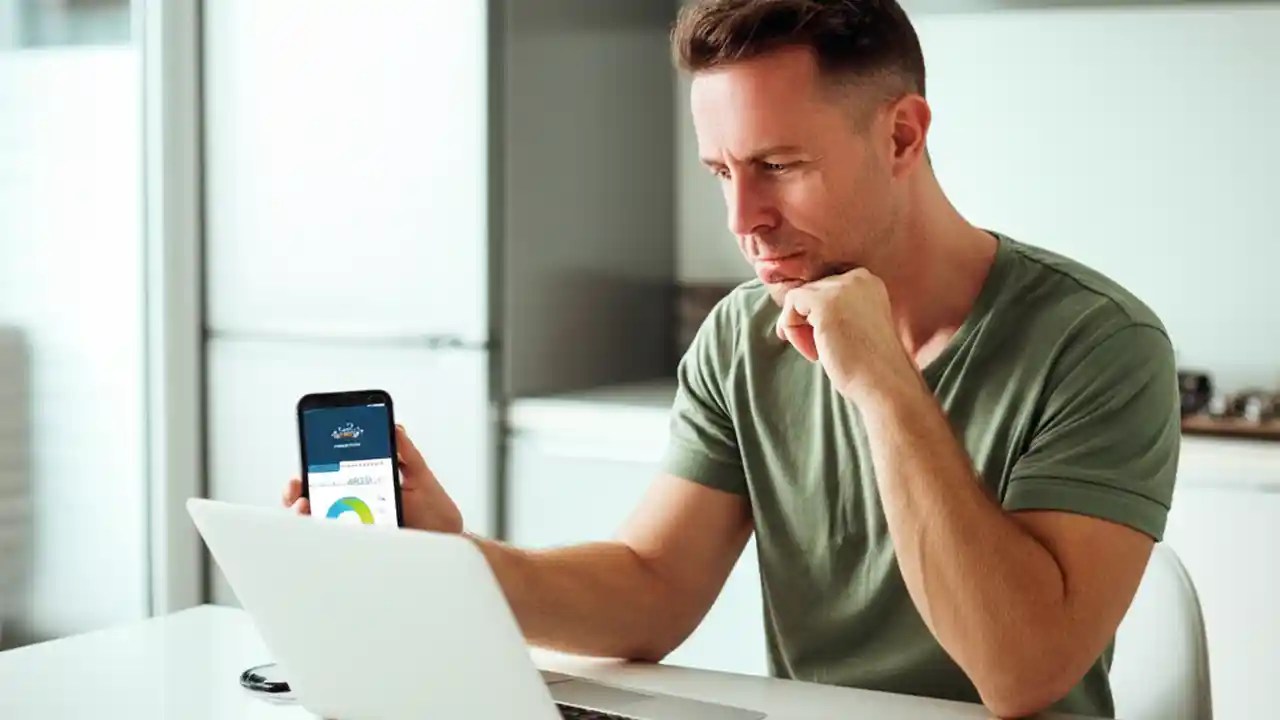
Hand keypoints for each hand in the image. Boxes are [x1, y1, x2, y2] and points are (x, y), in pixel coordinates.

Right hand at [281, 426, 464, 533]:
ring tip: (306, 505)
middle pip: (313, 499)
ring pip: (317, 522)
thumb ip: (407, 453)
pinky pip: (336, 543)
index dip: (311, 466)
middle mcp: (355, 507)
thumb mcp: (421, 477)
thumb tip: (396, 428)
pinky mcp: (363, 546)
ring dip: (302, 511)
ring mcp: (356, 527)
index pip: (329, 474)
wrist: (449, 538)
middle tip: (299, 485)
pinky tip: (323, 527)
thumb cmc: (435, 510)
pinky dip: (322, 534)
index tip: (307, 455)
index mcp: (366, 486)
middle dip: (295, 490)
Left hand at [774, 268, 915, 402]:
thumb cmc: (869, 364)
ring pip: (798, 298)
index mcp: (868, 282)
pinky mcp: (824, 303)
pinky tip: (811, 352)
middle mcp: (857, 278)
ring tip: (815, 352)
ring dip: (798, 327)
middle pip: (811, 291)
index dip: (818, 315)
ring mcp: (841, 288)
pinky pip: (791, 304)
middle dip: (807, 322)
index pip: (826, 288)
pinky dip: (791, 329)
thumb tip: (798, 308)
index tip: (824, 340)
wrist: (884, 382)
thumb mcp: (855, 324)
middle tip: (819, 351)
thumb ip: (836, 309)